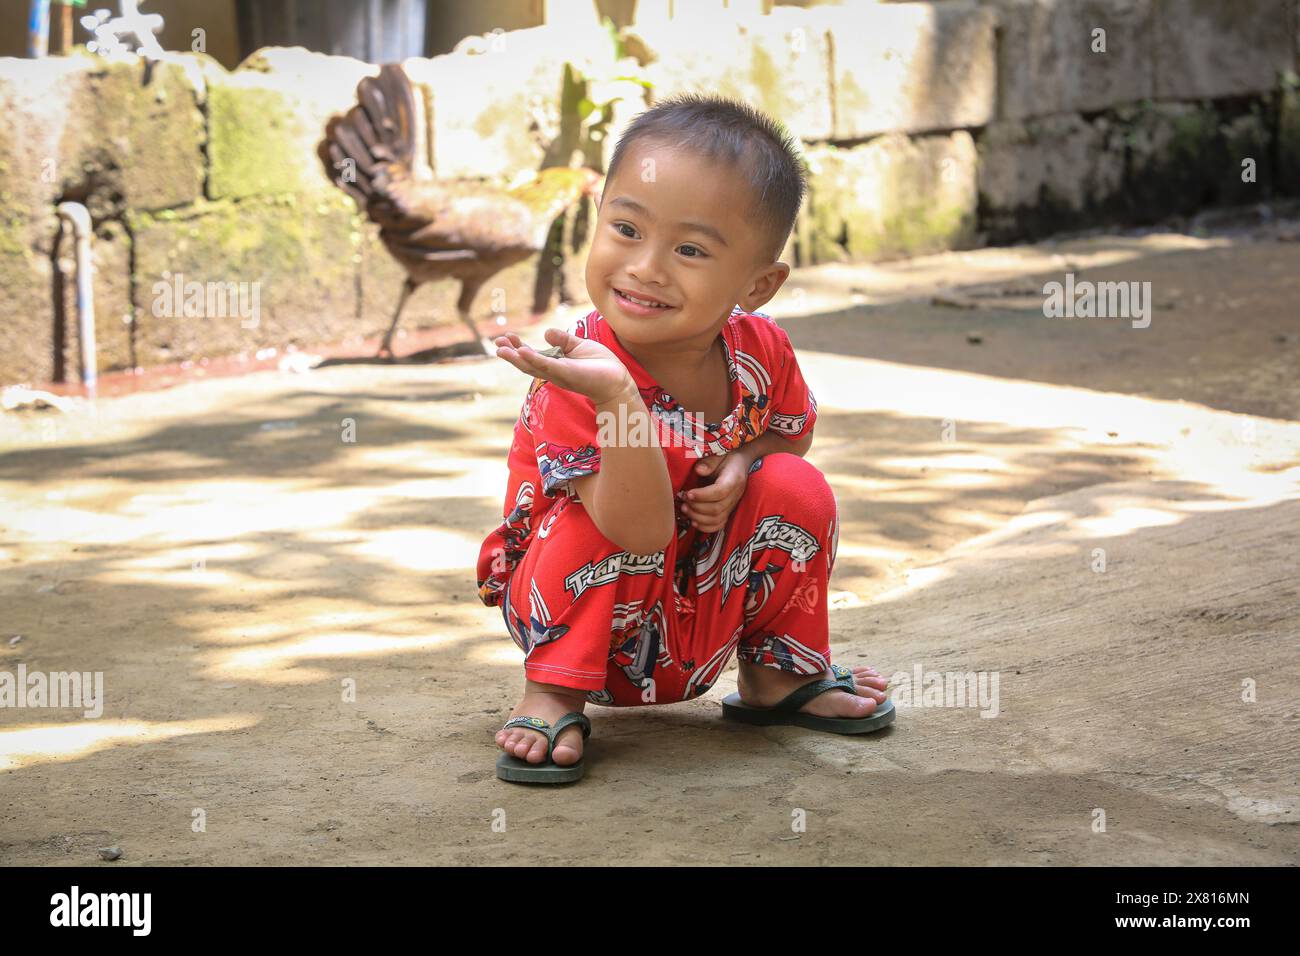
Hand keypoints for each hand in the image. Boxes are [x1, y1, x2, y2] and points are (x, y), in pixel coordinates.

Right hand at [493, 328, 632, 404]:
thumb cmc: (599, 364)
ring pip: (533, 366)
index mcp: (555, 364)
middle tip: (496, 345)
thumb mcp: (578, 345)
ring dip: (517, 358)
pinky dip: (535, 359)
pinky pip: (548, 366)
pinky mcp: (568, 374)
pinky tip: (523, 352)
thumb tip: (546, 332)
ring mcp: (559, 374)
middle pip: (527, 363)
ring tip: (501, 349)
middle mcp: (553, 371)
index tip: (505, 337)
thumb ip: (562, 340)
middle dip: (511, 355)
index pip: (532, 355)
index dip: (517, 347)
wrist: (617, 378)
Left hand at [680, 451, 750, 532]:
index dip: (703, 495)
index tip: (688, 493)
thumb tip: (698, 470)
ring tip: (684, 509)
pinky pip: (719, 525)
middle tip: (683, 500)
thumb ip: (708, 462)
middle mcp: (735, 495)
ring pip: (717, 519)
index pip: (720, 492)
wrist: (740, 464)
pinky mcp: (728, 512)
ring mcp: (732, 505)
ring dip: (698, 518)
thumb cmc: (726, 459)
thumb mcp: (719, 455)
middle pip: (717, 508)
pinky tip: (693, 521)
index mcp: (733, 479)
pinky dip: (705, 527)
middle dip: (696, 507)